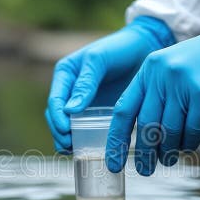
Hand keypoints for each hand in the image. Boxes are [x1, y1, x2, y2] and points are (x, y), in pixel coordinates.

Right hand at [45, 16, 174, 152]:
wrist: (144, 48)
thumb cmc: (119, 48)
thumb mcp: (99, 60)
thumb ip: (85, 83)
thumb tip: (69, 110)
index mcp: (65, 75)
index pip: (55, 100)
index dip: (57, 117)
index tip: (65, 130)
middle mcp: (70, 91)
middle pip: (58, 117)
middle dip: (60, 133)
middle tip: (69, 145)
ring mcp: (84, 104)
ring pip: (70, 127)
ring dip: (69, 140)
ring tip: (76, 151)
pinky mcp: (98, 113)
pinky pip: (88, 129)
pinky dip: (85, 140)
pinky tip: (90, 148)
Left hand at [105, 9, 199, 174]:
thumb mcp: (174, 68)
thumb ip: (158, 93)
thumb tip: (145, 135)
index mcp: (149, 69)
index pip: (123, 110)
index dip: (115, 139)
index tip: (112, 162)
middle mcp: (162, 74)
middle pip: (144, 124)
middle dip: (143, 152)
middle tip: (145, 170)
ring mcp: (183, 83)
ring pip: (168, 131)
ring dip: (168, 151)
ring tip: (167, 160)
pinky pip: (191, 129)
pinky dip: (188, 142)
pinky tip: (187, 147)